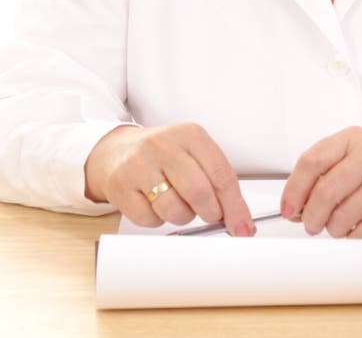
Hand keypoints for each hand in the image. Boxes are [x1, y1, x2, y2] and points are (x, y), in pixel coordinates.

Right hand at [84, 123, 253, 234]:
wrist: (117, 151)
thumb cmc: (163, 156)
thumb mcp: (194, 154)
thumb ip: (217, 180)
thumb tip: (240, 220)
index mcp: (190, 134)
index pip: (221, 174)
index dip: (235, 206)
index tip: (243, 227)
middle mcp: (164, 145)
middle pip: (199, 192)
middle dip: (210, 212)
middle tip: (210, 215)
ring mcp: (139, 164)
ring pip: (174, 209)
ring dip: (183, 217)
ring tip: (178, 203)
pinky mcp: (120, 186)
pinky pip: (149, 219)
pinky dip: (157, 220)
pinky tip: (154, 203)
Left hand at [280, 126, 361, 238]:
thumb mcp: (358, 149)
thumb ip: (328, 168)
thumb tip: (296, 202)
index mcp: (352, 138)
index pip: (312, 161)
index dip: (294, 189)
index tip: (288, 207)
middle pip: (325, 192)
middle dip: (311, 216)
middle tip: (311, 223)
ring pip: (343, 215)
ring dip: (332, 229)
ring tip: (336, 226)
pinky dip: (354, 238)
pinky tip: (355, 232)